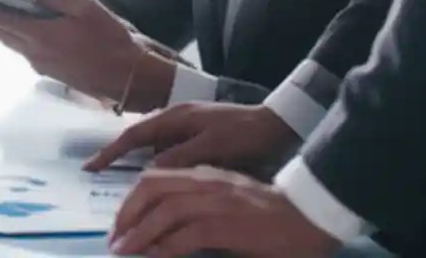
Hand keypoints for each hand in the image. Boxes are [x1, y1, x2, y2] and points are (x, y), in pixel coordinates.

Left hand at [0, 0, 174, 109]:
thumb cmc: (111, 41)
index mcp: (41, 36)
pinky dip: (15, 40)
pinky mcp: (53, 74)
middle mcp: (35, 54)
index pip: (3, 20)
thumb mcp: (87, 8)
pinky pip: (26, 53)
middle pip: (3, 35)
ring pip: (14, 45)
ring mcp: (43, 67)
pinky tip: (16, 35)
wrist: (129, 79)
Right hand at [85, 102, 298, 178]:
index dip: (110, 152)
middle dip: (120, 160)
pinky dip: (160, 169)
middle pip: (139, 141)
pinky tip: (160, 187)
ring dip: (140, 167)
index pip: (133, 135)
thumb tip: (149, 172)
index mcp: (175, 117)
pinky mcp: (198, 140)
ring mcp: (187, 129)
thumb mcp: (211, 146)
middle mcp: (176, 120)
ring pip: (154, 150)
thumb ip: (179, 157)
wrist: (278, 124)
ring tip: (129, 191)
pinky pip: (170, 155)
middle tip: (103, 182)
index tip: (89, 168)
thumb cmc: (245, 133)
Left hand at [108, 166, 340, 257]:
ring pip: (163, 210)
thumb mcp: (228, 206)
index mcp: (205, 175)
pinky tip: (152, 257)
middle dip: (126, 213)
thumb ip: (199, 212)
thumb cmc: (272, 217)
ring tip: (123, 251)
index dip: (132, 200)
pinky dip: (163, 247)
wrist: (310, 216)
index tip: (121, 224)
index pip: (156, 177)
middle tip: (115, 239)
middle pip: (151, 187)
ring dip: (138, 232)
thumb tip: (168, 234)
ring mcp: (216, 201)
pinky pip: (185, 235)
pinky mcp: (226, 224)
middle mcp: (206, 182)